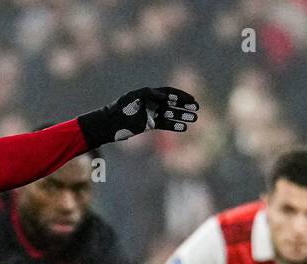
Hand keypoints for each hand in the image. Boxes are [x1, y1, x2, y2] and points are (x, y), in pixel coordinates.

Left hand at [78, 87, 198, 147]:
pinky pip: (165, 125)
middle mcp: (152, 103)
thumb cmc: (119, 108)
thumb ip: (149, 94)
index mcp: (150, 94)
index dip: (181, 95)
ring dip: (183, 116)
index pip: (169, 93)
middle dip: (185, 105)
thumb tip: (164, 96)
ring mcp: (151, 114)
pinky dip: (174, 126)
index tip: (191, 99)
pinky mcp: (149, 125)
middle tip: (197, 108)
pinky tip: (184, 128)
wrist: (109, 123)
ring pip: (171, 114)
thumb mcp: (133, 97)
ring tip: (195, 118)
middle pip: (173, 103)